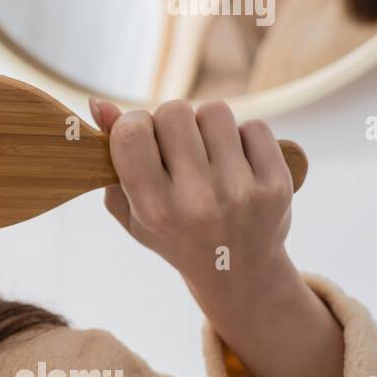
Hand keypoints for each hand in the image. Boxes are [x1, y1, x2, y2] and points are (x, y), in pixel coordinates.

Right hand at [88, 97, 292, 285]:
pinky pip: (254, 127)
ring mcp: (241, 192)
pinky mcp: (277, 184)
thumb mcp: (130, 208)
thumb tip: (100, 103)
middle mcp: (198, 201)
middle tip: (175, 145)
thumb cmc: (172, 234)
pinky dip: (243, 137)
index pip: (132, 134)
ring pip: (215, 111)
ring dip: (206, 124)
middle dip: (170, 120)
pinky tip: (236, 162)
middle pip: (174, 112)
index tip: (140, 136)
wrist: (236, 273)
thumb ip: (109, 159)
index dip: (132, 123)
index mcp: (154, 209)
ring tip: (206, 152)